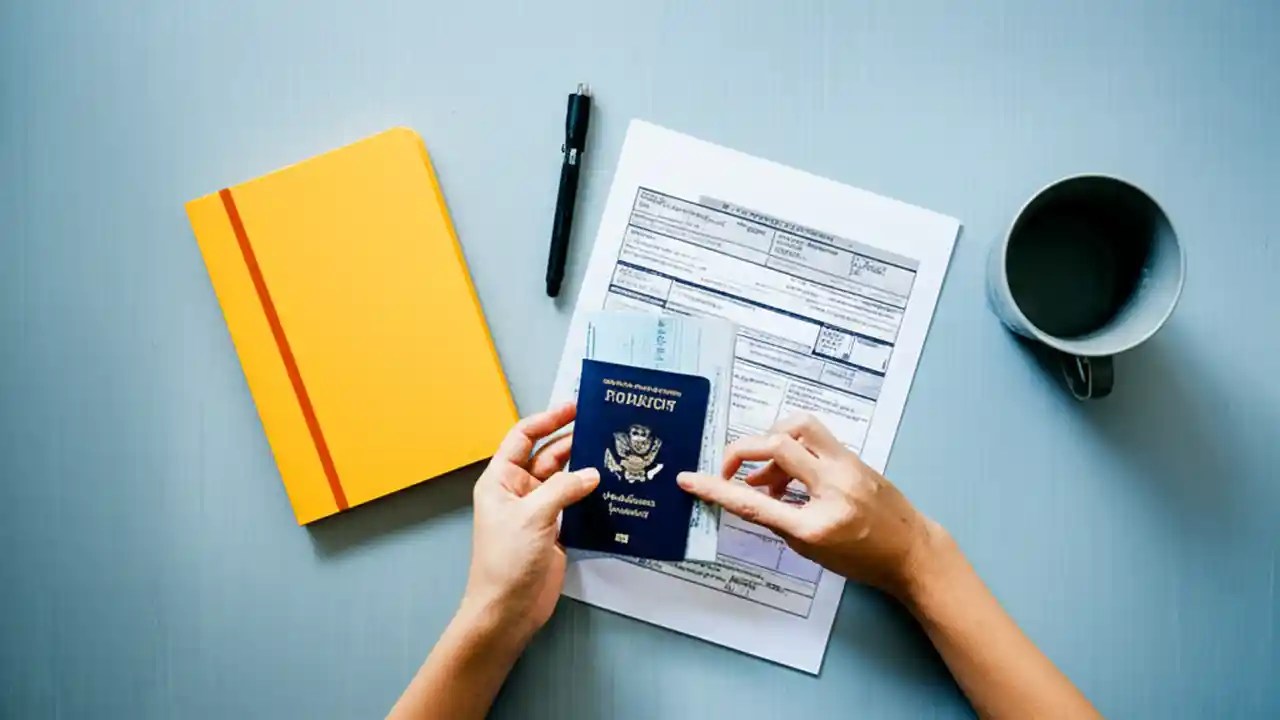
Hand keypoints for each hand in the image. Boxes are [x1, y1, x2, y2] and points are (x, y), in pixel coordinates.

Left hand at [462, 402, 598, 643]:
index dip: (547, 420)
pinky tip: (612, 489)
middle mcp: (519, 492)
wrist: (506, 612)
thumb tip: (592, 472)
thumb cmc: (506, 563)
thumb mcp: (532, 517)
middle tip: (603, 428)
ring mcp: (539, 512)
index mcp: (501, 481)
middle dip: (573, 441)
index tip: (573, 408)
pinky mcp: (556, 532)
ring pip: (565, 480)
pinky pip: (575, 506)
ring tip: (614, 454)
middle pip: (548, 456)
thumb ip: (563, 489)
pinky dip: (592, 497)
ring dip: (586, 469)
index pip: (523, 438)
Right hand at [678, 413, 940, 597]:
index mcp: (817, 524)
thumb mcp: (811, 550)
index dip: (718, 489)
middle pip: (778, 444)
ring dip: (771, 442)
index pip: (757, 502)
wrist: (912, 550)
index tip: (689, 480)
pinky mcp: (855, 457)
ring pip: (800, 427)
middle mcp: (834, 488)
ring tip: (765, 476)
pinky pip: (814, 439)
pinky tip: (788, 477)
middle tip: (730, 468)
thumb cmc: (861, 559)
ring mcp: (848, 467)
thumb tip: (752, 489)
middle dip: (744, 451)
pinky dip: (792, 451)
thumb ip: (778, 518)